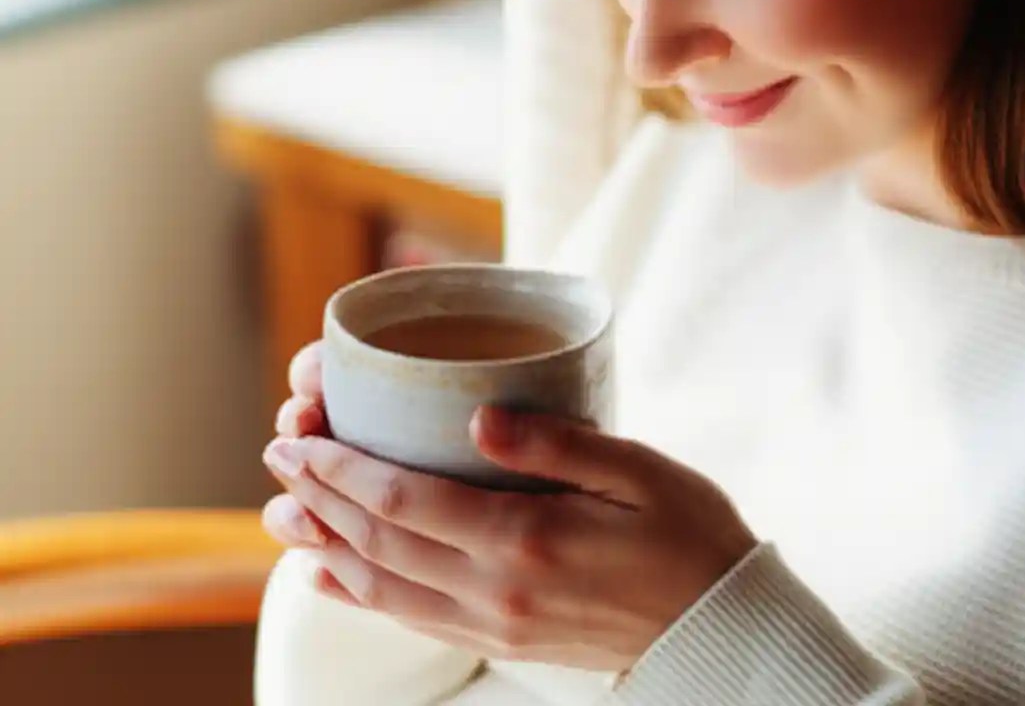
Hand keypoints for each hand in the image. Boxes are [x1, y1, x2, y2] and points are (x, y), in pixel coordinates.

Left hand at [262, 342, 758, 671]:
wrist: (718, 622)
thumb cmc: (688, 533)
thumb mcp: (638, 471)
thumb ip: (557, 444)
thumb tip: (477, 415)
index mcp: (528, 538)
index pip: (406, 503)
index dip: (342, 470)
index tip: (301, 438)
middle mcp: (499, 589)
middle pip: (380, 544)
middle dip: (320, 499)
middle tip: (278, 460)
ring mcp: (498, 622)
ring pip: (386, 587)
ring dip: (326, 549)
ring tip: (281, 518)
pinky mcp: (504, 638)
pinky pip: (414, 620)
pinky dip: (363, 597)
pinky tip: (332, 578)